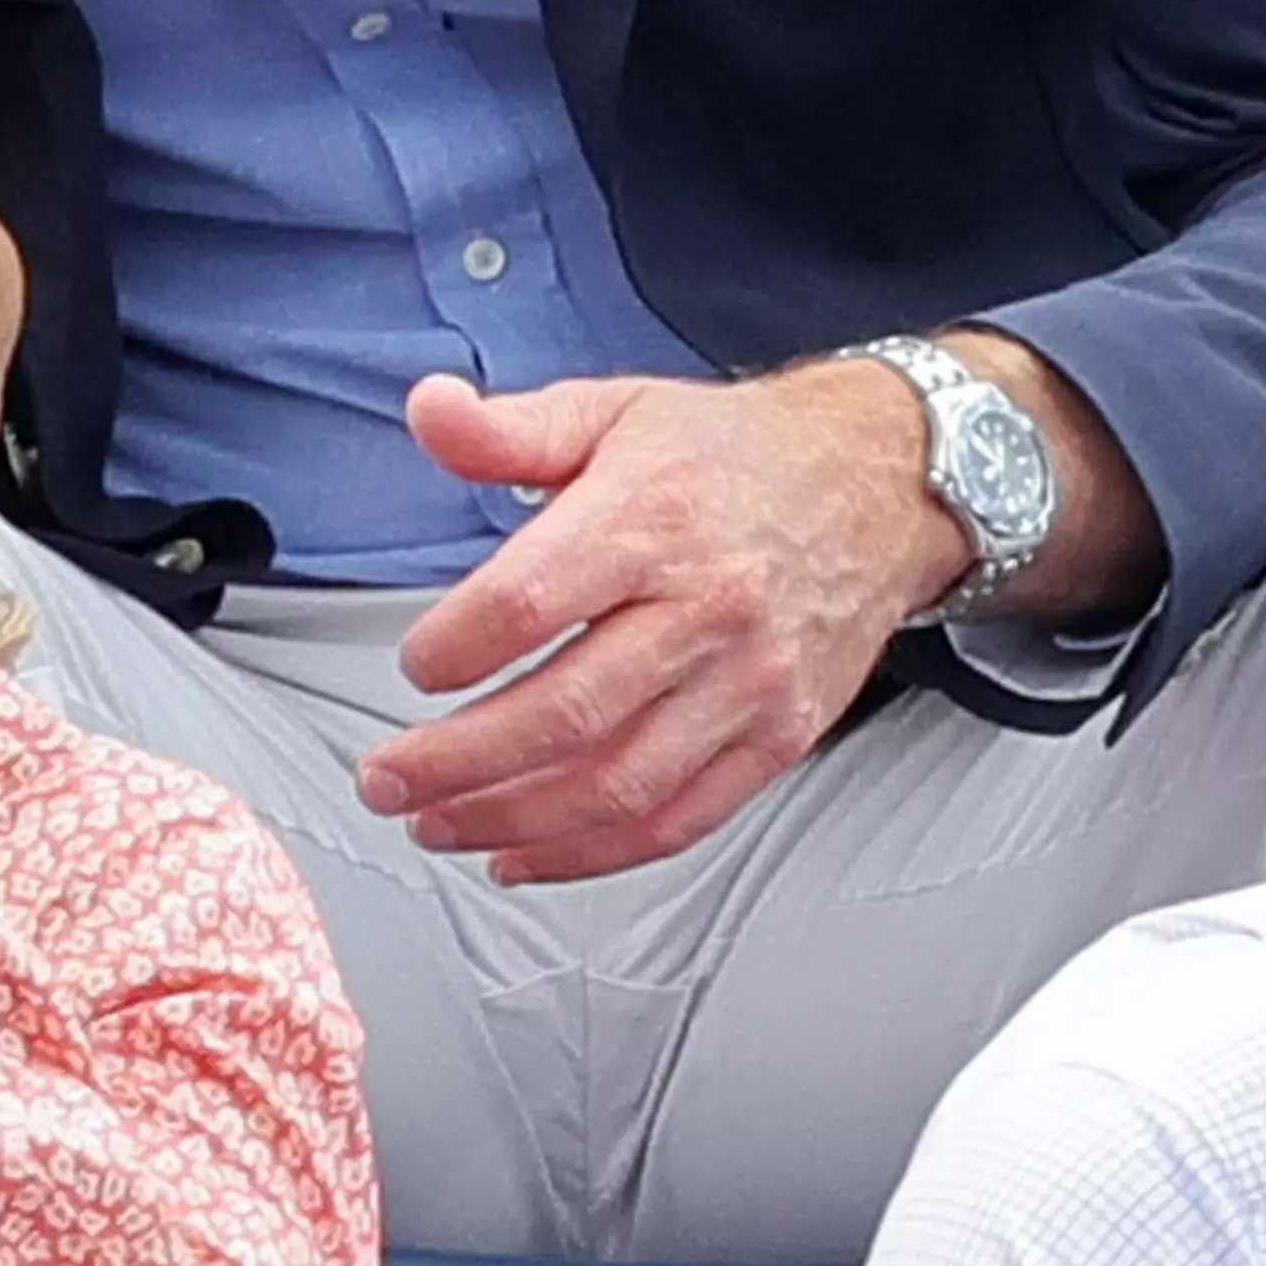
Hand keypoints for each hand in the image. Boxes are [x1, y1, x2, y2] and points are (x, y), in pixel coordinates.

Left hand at [357, 363, 966, 879]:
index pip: (530, 602)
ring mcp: (749, 684)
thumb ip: (508, 429)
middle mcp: (706, 610)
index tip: (414, 664)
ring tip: (436, 824)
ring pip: (615, 784)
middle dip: (455, 763)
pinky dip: (590, 855)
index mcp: (652, 521)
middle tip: (386, 780)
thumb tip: (428, 409)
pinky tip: (521, 856)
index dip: (453, 646)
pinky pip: (677, 820)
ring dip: (509, 820)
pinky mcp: (778, 738)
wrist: (879, 484)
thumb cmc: (733, 456)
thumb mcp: (614, 411)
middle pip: (565, 712)